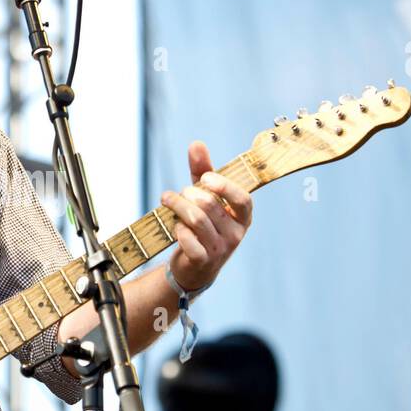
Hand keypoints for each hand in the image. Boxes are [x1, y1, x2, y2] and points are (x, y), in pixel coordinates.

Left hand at [160, 140, 251, 292]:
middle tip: (178, 193)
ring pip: (197, 220)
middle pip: (210, 206)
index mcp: (243, 216)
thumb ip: (203, 171)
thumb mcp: (206, 197)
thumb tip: (196, 144)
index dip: (224, 187)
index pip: (243, 199)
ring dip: (177, 206)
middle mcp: (236, 233)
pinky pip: (189, 241)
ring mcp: (220, 249)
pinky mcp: (203, 261)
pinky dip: (179, 230)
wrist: (195, 266)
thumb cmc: (203, 225)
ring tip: (167, 199)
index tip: (205, 178)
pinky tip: (175, 226)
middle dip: (188, 194)